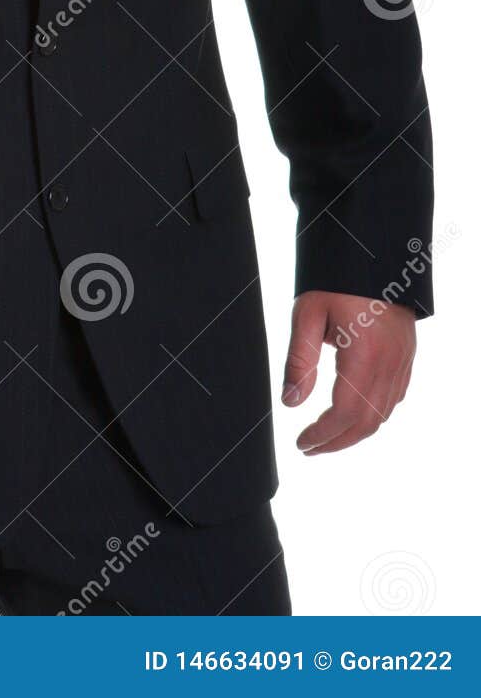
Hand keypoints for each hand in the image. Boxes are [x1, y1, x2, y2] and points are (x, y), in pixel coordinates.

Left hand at [281, 289, 415, 453]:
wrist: (372, 249)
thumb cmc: (336, 278)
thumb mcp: (307, 313)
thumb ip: (299, 361)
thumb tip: (291, 403)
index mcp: (365, 355)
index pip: (344, 413)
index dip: (322, 435)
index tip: (302, 443)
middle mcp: (390, 363)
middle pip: (367, 422)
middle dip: (337, 442)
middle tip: (310, 448)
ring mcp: (403, 360)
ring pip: (383, 413)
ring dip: (355, 432)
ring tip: (327, 436)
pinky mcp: (407, 354)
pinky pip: (394, 397)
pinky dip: (374, 414)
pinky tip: (354, 415)